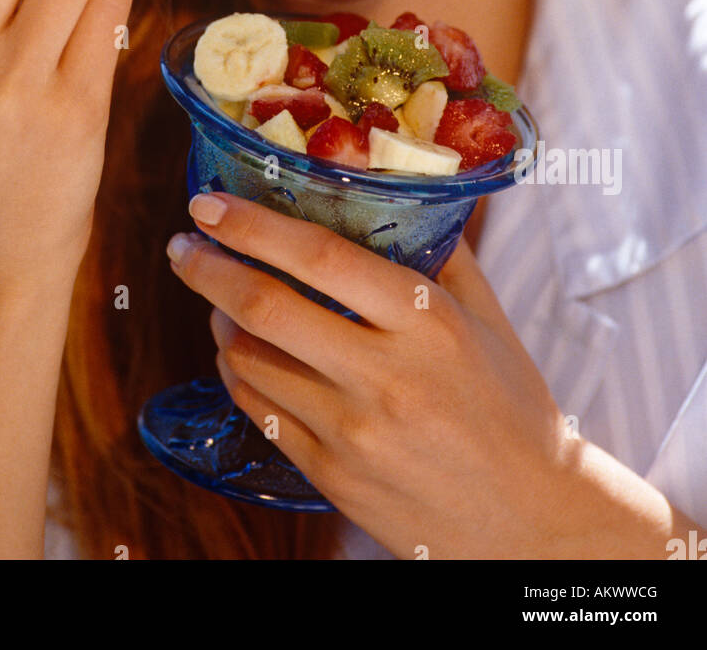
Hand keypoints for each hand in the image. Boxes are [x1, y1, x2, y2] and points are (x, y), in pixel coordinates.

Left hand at [167, 192, 576, 559]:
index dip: (253, 225)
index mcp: (427, 322)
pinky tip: (239, 351)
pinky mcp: (331, 477)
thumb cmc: (512, 407)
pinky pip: (258, 411)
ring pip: (247, 361)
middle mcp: (384, 375)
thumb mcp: (488, 319)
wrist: (530, 520)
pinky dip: (236, 371)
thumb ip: (440, 254)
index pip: (321, 258)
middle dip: (206, 266)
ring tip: (217, 296)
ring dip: (217, 319)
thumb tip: (391, 194)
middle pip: (263, 307)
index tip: (209, 202)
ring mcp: (352, 432)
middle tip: (183, 242)